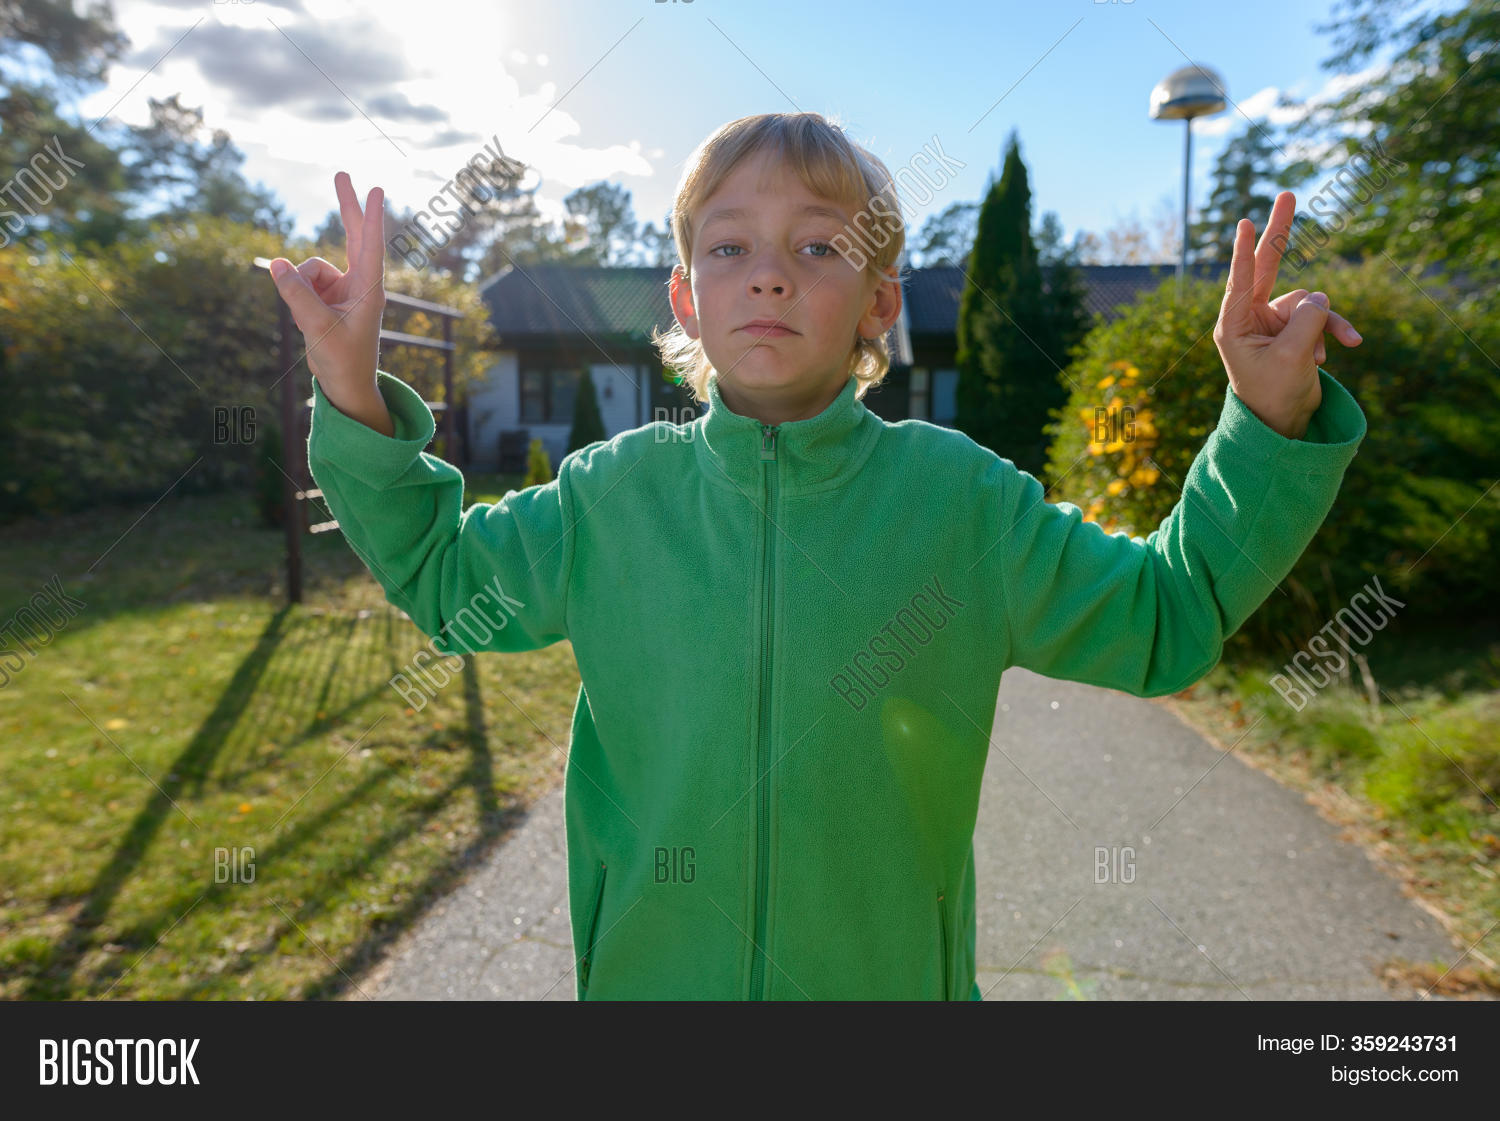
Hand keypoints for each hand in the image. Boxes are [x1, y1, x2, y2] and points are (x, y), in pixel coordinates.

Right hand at [267, 172, 385, 396]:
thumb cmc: (342, 360)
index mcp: (369, 291)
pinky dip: (297, 299)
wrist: (345, 384)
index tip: (376, 189)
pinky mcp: (327, 297)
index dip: (370, 216)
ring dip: (301, 290)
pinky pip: (302, 283)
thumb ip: (296, 294)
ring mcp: (342, 289)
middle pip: (353, 236)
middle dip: (346, 206)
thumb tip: (276, 262)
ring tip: (311, 320)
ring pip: (310, 269)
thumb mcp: (316, 328)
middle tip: (342, 172)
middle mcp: (359, 285)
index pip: (370, 246)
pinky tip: (307, 322)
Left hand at [1212, 190, 1362, 439]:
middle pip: (1267, 266)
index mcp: (1234, 325)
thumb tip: (1321, 294)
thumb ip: (1307, 322)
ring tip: (1330, 352)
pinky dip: (1334, 329)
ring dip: (1326, 323)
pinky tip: (1345, 348)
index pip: (1241, 280)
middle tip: (1287, 193)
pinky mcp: (1293, 327)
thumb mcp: (1291, 358)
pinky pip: (1320, 315)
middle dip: (1281, 233)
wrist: (1283, 421)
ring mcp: (1273, 320)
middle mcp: (1249, 317)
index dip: (1246, 251)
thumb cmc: (1274, 394)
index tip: (1245, 222)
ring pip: (1309, 301)